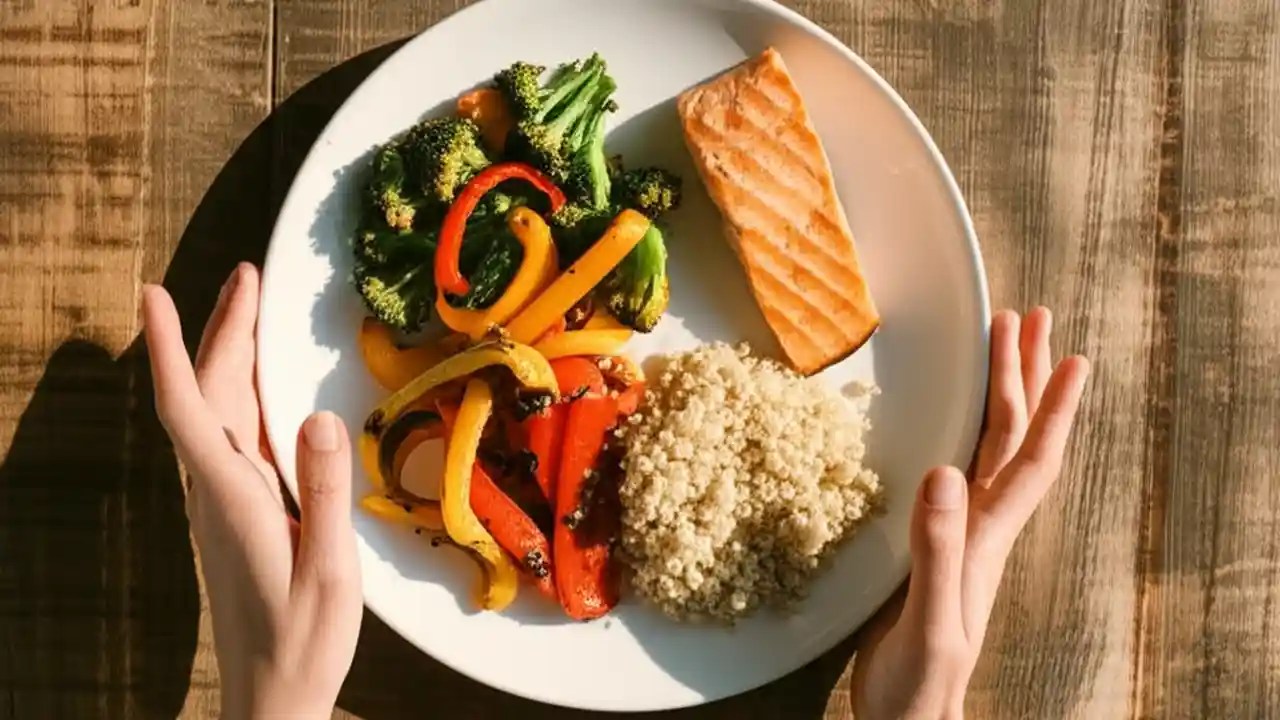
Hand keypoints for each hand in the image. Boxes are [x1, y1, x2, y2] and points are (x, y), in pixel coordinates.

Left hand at [142, 264, 361, 717]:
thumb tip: (321, 416)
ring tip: (255, 311)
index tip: (153, 293)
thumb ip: (324, 495)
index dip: (170, 348)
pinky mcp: (238, 513)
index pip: (188, 408)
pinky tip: (263, 386)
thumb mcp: (328, 572)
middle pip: (205, 395)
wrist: (271, 693)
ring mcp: (224, 502)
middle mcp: (218, 492)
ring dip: (230, 356)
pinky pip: (233, 435)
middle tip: (247, 275)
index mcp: (232, 498)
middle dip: (220, 330)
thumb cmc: (301, 641)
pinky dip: (242, 393)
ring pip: (217, 412)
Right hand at [851, 307, 1089, 719]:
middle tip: (1027, 318)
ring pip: (990, 449)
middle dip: (1025, 376)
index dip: (1055, 410)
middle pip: (1014, 439)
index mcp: (986, 538)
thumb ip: (939, 551)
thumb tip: (944, 473)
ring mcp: (959, 534)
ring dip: (1002, 395)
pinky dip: (963, 429)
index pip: (1031, 461)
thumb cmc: (921, 681)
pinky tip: (953, 420)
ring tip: (1002, 346)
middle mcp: (981, 527)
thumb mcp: (931, 619)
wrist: (910, 716)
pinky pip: (957, 470)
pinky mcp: (930, 544)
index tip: (1072, 356)